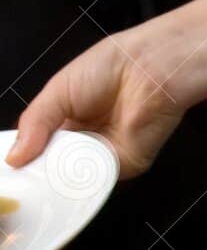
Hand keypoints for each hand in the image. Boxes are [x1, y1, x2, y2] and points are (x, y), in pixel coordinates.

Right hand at [6, 30, 187, 178]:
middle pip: (54, 167)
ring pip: (73, 178)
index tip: (10, 168)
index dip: (25, 158)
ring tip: (39, 175)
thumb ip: (34, 124)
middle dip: (37, 173)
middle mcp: (84, 141)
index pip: (39, 147)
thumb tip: (13, 157)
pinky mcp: (123, 166)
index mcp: (66, 121)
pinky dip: (81, 180)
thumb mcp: (57, 92)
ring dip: (56, 178)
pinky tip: (66, 174)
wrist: (148, 70)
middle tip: (19, 180)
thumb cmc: (108, 68)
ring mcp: (104, 156)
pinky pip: (97, 181)